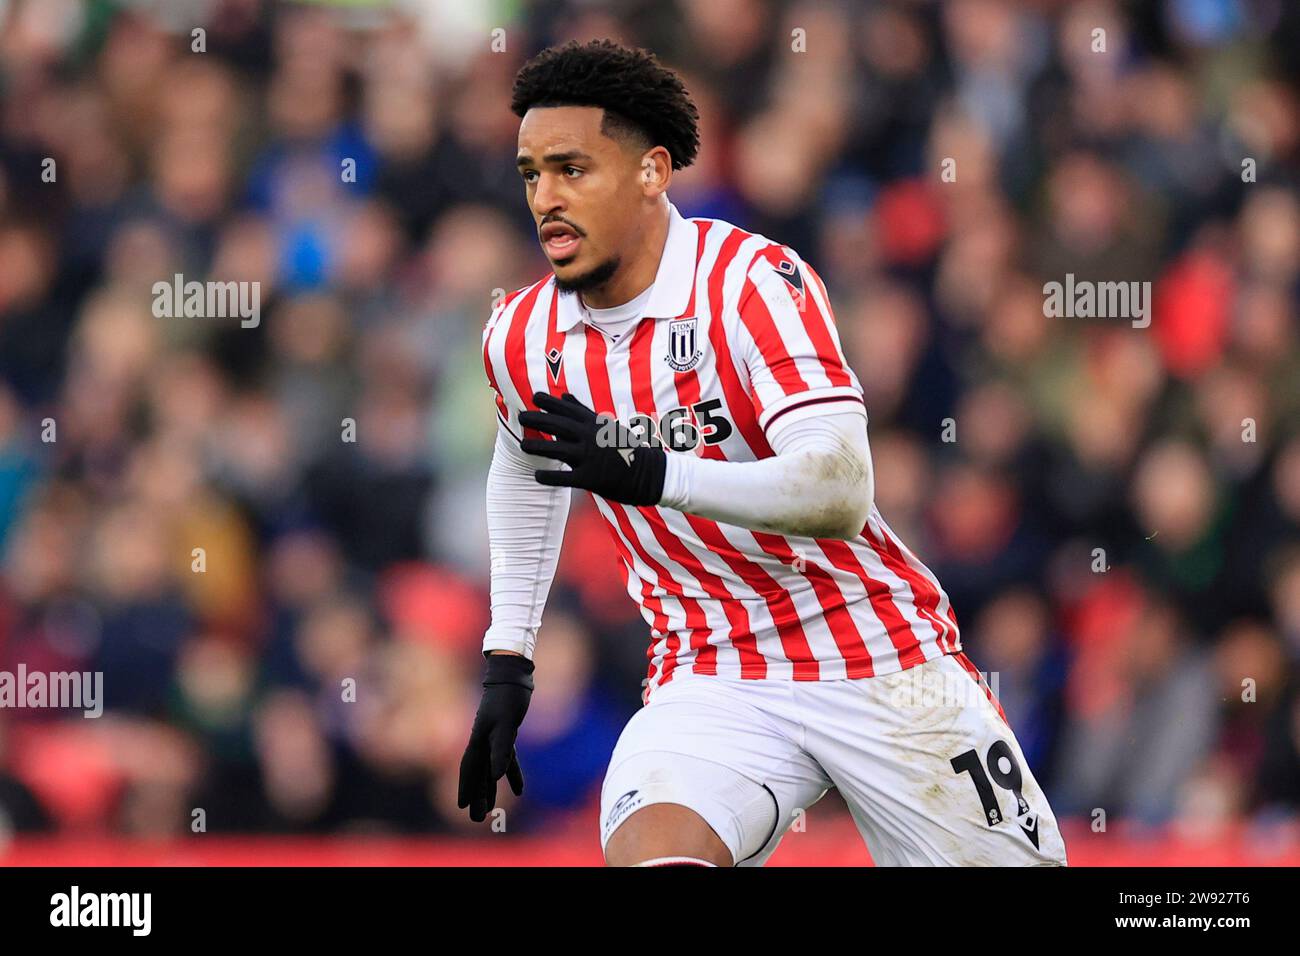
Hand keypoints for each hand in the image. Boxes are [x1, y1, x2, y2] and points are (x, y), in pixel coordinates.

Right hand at [457, 653, 533, 821]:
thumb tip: (495, 775)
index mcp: (479, 739)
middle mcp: (482, 740)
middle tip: (477, 818)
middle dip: (477, 796)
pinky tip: (519, 789)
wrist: (512, 674)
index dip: (466, 788)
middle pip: (478, 773)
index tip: (463, 807)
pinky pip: (507, 759)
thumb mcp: (508, 723)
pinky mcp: (506, 733)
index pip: (470, 768)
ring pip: (490, 769)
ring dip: (491, 789)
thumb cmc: (508, 696)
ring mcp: (493, 737)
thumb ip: (501, 749)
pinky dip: (512, 774)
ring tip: (492, 809)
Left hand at [518, 392, 666, 505]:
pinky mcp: (590, 478)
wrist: (647, 474)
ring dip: (539, 446)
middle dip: (539, 419)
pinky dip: (550, 476)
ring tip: (523, 445)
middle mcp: (591, 438)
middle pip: (560, 425)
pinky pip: (565, 478)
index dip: (551, 403)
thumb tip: (564, 395)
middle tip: (521, 416)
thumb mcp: (605, 426)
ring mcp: (590, 458)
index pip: (569, 410)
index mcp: (595, 425)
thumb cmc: (624, 448)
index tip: (535, 397)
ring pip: (559, 450)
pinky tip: (537, 475)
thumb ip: (582, 411)